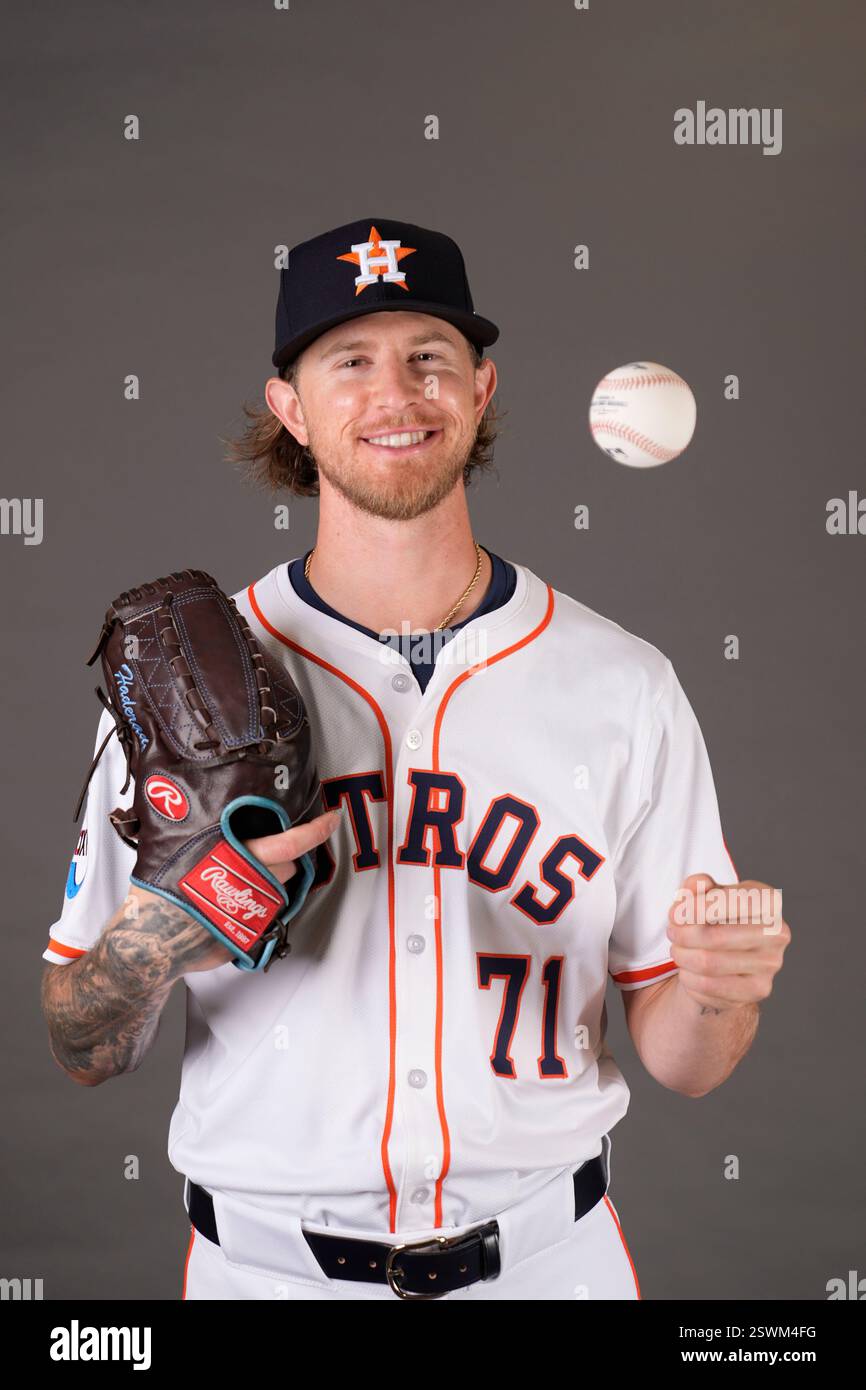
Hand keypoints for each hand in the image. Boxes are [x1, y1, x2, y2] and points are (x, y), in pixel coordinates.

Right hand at [126, 808, 341, 974]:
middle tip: (249, 864)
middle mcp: (252, 882)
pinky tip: (231, 908)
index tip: (332, 819)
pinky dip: (257, 910)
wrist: (151, 941)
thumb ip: (213, 844)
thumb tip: (225, 831)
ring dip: (267, 887)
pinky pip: (267, 914)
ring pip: (279, 890)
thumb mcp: (184, 853)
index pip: (290, 844)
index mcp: (236, 856)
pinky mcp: (252, 933)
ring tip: (234, 888)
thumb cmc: (161, 895)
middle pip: (288, 866)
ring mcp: (255, 910)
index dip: (315, 831)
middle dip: (278, 864)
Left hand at [666, 873, 790, 1010]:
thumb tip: (696, 885)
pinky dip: (689, 978)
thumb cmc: (715, 917)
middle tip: (672, 933)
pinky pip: (709, 987)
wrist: (727, 954)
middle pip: (715, 937)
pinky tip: (688, 970)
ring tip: (677, 950)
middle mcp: (777, 932)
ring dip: (682, 956)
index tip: (675, 914)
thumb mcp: (704, 895)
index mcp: (768, 901)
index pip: (732, 902)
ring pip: (709, 963)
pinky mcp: (759, 989)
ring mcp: (770, 963)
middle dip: (683, 935)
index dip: (697, 908)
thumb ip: (697, 885)